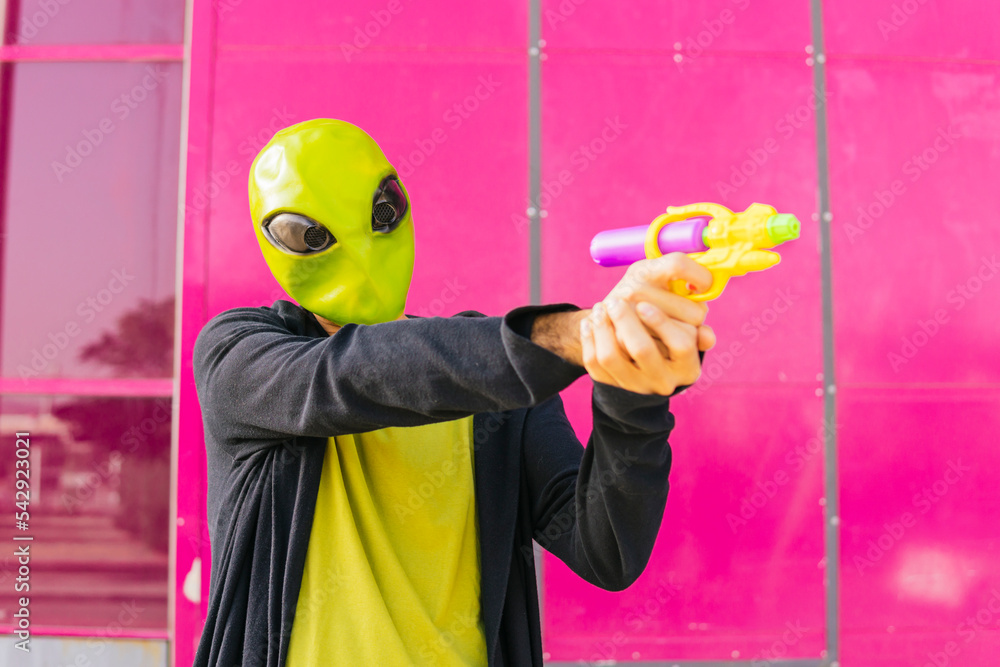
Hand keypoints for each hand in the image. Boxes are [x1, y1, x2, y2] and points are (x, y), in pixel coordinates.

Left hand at [581, 253, 717, 393]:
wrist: (636, 358)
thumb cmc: (666, 331)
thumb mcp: (686, 323)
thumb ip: (695, 319)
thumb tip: (707, 334)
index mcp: (688, 366)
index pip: (683, 344)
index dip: (663, 323)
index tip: (644, 304)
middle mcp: (664, 380)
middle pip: (643, 350)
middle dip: (626, 320)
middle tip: (616, 299)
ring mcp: (635, 386)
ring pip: (611, 356)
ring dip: (603, 327)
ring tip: (601, 306)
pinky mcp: (610, 385)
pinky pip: (593, 363)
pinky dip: (590, 338)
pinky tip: (591, 321)